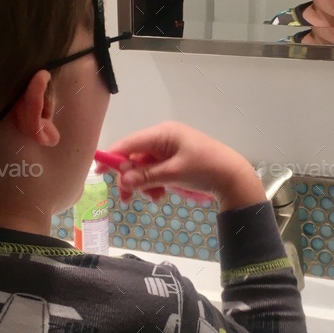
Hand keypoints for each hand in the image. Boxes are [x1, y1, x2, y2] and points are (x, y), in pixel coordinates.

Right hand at [103, 121, 265, 211]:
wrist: (234, 177)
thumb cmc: (205, 169)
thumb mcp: (174, 173)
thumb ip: (147, 176)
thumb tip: (123, 179)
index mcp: (163, 133)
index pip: (130, 143)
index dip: (113, 157)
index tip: (99, 172)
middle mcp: (163, 138)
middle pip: (135, 157)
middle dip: (130, 177)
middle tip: (126, 199)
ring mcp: (169, 149)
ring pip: (144, 167)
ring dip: (143, 184)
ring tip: (154, 198)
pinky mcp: (174, 160)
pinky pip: (155, 171)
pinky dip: (154, 184)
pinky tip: (160, 195)